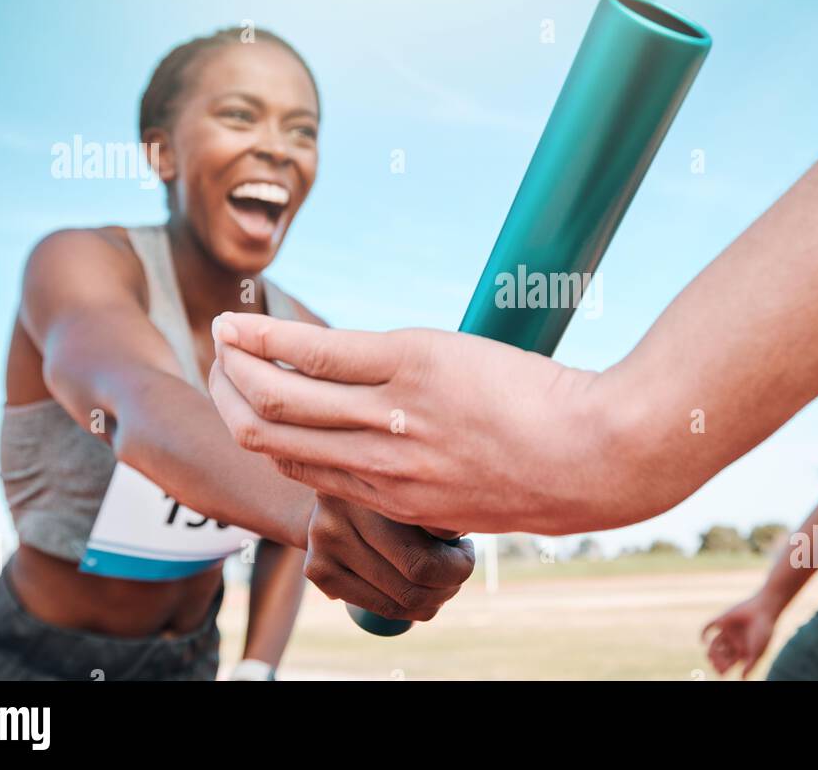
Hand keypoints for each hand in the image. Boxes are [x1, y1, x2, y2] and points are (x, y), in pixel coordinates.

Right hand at [209, 313, 669, 533]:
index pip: (301, 470)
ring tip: (224, 334)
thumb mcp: (482, 491)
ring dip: (237, 366)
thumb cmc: (554, 470)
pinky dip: (268, 337)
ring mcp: (390, 416)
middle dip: (231, 402)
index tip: (248, 408)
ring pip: (279, 398)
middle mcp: (377, 466)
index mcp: (393, 498)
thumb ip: (438, 473)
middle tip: (220, 367)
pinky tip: (241, 319)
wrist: (597, 458)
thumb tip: (424, 451)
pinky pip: (317, 352)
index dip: (262, 438)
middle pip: (271, 439)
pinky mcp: (412, 365)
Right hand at [303, 493, 474, 621]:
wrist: (333, 497)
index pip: (437, 532)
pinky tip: (422, 590)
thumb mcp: (421, 486)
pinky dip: (412, 610)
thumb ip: (446, 508)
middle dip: (453, 579)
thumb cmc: (397, 491)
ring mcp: (324, 539)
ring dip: (436, 599)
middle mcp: (343, 505)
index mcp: (378, 478)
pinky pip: (381, 608)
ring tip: (445, 580)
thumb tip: (467, 533)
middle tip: (461, 566)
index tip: (466, 545)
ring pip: (401, 598)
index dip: (459, 553)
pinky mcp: (317, 570)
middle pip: (420, 570)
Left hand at [702, 594, 774, 678]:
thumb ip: (750, 666)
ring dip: (710, 652)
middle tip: (716, 665)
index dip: (722, 670)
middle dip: (716, 662)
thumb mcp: (757, 652)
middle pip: (719, 656)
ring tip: (711, 656)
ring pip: (713, 645)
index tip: (721, 672)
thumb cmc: (763, 633)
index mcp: (741, 652)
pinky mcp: (722, 620)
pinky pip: (708, 627)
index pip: (728, 664)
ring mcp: (726, 632)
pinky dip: (703, 634)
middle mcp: (733, 643)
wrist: (763, 611)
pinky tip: (703, 642)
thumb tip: (742, 679)